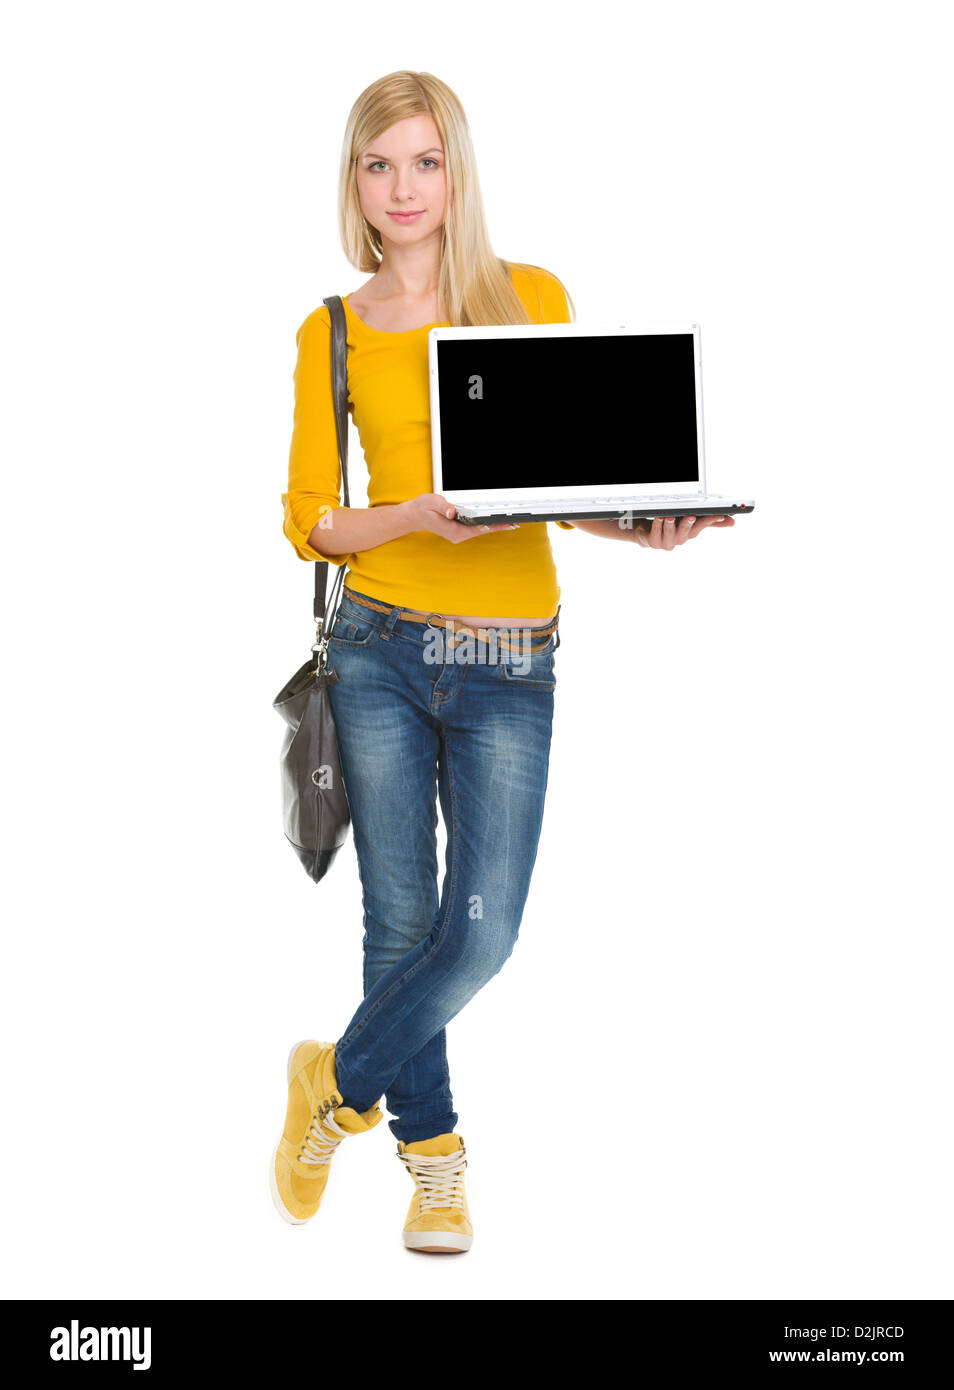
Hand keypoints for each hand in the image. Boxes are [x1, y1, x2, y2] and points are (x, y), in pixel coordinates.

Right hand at [402, 493, 520, 544]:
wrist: (414, 516)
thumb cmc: (422, 509)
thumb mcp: (431, 503)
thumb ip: (443, 506)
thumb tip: (452, 511)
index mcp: (452, 530)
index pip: (477, 528)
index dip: (492, 526)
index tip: (504, 524)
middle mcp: (457, 535)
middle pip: (481, 530)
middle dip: (497, 526)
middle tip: (514, 523)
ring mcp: (458, 534)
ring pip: (479, 530)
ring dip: (493, 525)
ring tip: (509, 522)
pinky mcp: (459, 531)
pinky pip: (475, 528)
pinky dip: (485, 524)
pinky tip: (494, 521)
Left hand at [632, 514, 734, 548]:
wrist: (648, 533)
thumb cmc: (672, 526)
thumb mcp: (692, 521)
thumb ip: (710, 521)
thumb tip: (732, 522)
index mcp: (691, 532)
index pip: (703, 525)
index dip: (712, 520)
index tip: (719, 514)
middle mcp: (681, 539)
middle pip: (687, 532)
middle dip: (689, 524)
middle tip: (691, 516)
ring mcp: (667, 542)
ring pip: (670, 533)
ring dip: (670, 524)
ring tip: (670, 516)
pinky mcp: (654, 542)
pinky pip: (656, 533)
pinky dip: (657, 524)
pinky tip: (659, 517)